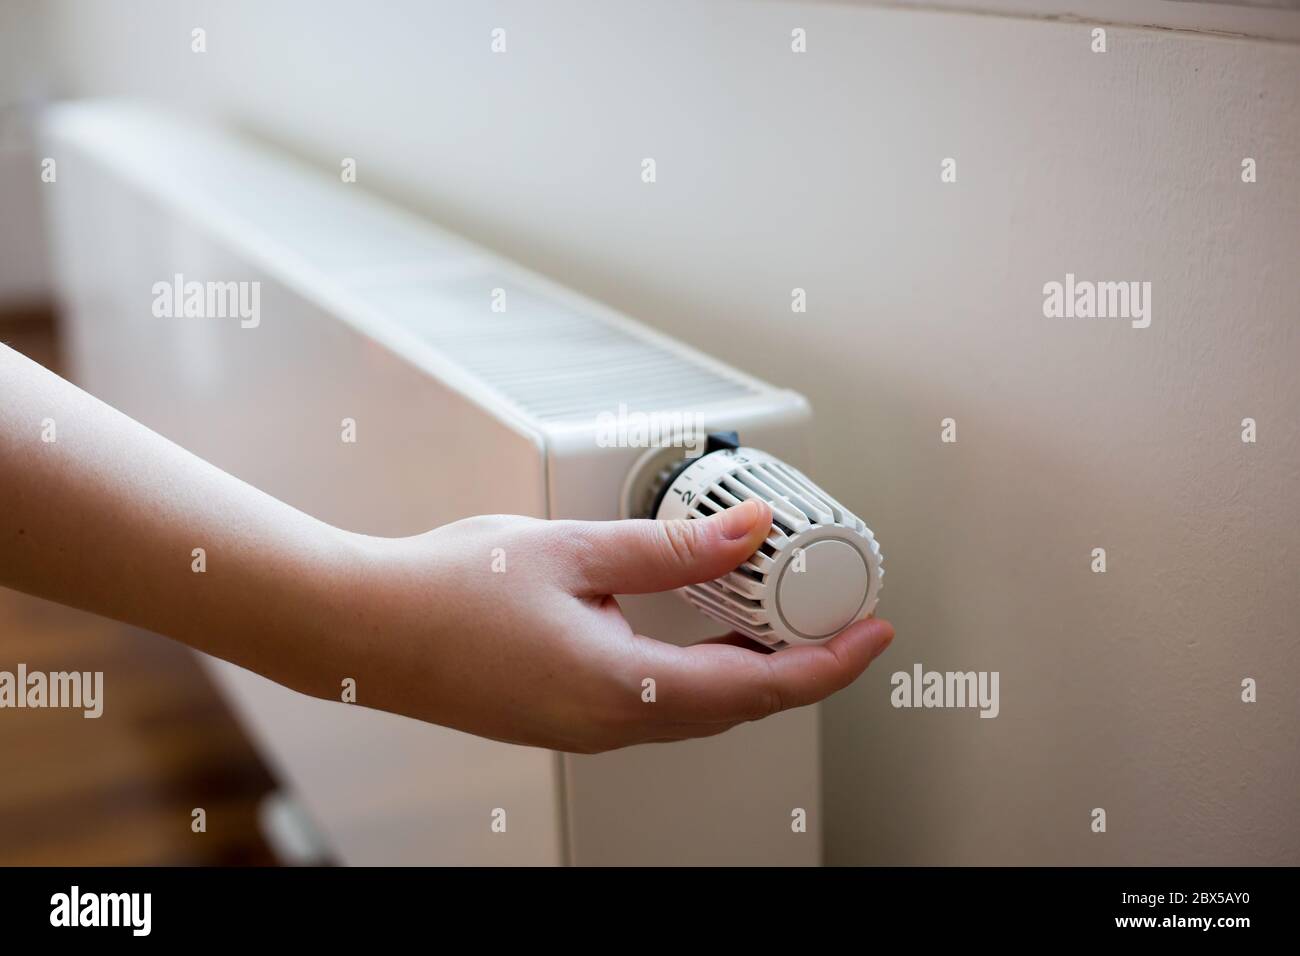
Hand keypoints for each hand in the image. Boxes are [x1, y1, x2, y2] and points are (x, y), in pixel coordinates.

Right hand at [334, 499, 894, 752]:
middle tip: (829, 607)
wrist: (362, 628)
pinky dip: (699, 670)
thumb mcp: (576, 552)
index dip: (829, 663)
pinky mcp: (565, 715)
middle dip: (798, 662)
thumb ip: (673, 548)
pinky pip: (658, 703)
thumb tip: (748, 532)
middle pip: (737, 707)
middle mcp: (612, 725)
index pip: (760, 691)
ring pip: (699, 708)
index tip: (873, 632)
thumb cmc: (448, 592)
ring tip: (774, 610)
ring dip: (748, 666)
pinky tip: (698, 628)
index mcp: (624, 692)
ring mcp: (587, 727)